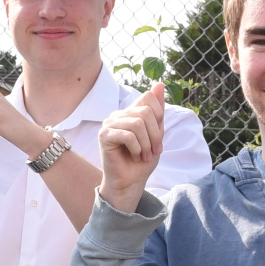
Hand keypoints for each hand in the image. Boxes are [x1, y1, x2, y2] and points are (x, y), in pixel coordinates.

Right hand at [97, 83, 165, 211]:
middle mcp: (119, 114)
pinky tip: (135, 156)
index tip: (158, 137)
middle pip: (146, 112)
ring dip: (146, 144)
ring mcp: (110, 123)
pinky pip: (128, 135)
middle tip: (154, 151)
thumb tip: (160, 84)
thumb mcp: (156, 135)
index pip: (149, 97)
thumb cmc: (142, 161)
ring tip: (144, 156)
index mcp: (131, 112)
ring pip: (138, 124)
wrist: (130, 181)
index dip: (159, 115)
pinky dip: (137, 148)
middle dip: (155, 135)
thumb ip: (157, 112)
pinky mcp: (104, 135)